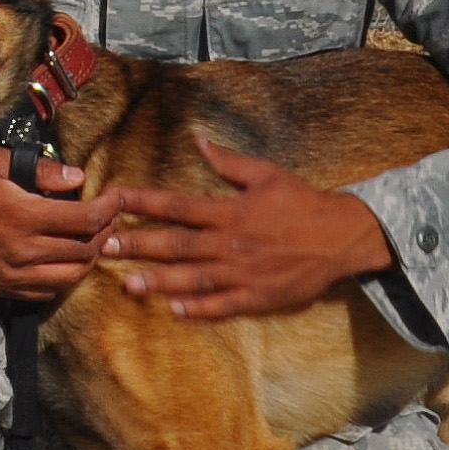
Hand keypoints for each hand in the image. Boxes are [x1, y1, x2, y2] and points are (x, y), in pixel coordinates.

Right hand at [0, 145, 108, 305]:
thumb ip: (40, 169)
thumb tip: (77, 178)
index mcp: (23, 216)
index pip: (84, 219)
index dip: (108, 209)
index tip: (116, 199)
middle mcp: (22, 250)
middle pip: (84, 249)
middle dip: (105, 232)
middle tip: (108, 218)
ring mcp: (13, 274)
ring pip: (72, 276)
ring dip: (91, 258)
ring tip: (94, 239)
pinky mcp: (5, 288)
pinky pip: (49, 292)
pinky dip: (66, 278)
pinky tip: (67, 260)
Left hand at [94, 137, 394, 320]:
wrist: (342, 236)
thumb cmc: (303, 202)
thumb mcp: (266, 174)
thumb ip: (227, 162)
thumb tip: (197, 139)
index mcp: (230, 210)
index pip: (177, 205)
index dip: (143, 203)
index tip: (114, 201)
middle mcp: (231, 242)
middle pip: (176, 244)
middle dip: (139, 245)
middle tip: (106, 248)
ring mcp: (243, 272)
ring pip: (193, 278)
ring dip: (159, 281)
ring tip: (129, 284)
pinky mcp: (257, 296)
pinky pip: (222, 305)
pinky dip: (198, 308)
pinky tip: (175, 310)